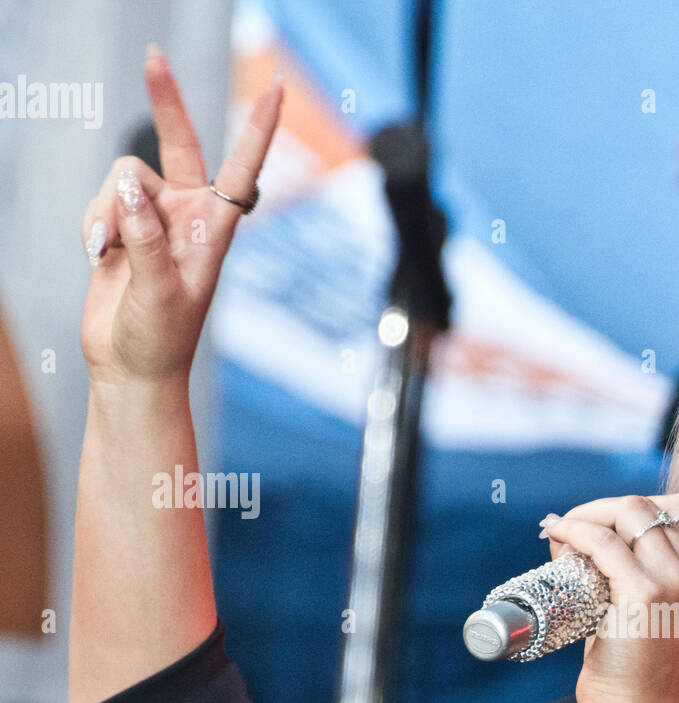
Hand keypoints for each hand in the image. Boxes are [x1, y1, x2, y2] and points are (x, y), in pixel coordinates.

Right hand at [79, 45, 282, 386]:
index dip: (258, 129)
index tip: (278, 89)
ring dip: (108, 211)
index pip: (242, 169)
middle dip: (165, 101)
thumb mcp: (159, 291)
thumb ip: (144, 237)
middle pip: (178, 143)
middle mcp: (188, 216)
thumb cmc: (159, 339)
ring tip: (108, 252)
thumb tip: (129, 189)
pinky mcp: (122, 227)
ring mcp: (154, 219)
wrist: (130, 366)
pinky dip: (94, 223)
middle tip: (153, 55)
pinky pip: (102, 200)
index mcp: (214, 230)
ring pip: (124, 178)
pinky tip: (98, 255)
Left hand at [540, 494, 678, 702]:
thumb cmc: (641, 671)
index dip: (630, 508)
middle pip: (646, 506)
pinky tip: (557, 536)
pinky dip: (573, 530)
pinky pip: (601, 541)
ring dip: (585, 516)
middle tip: (571, 529)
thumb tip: (592, 538)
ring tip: (561, 536)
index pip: (675, 508)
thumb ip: (645, 575)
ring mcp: (673, 580)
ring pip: (626, 512)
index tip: (599, 524)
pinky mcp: (642, 592)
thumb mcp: (661, 614)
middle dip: (601, 509)